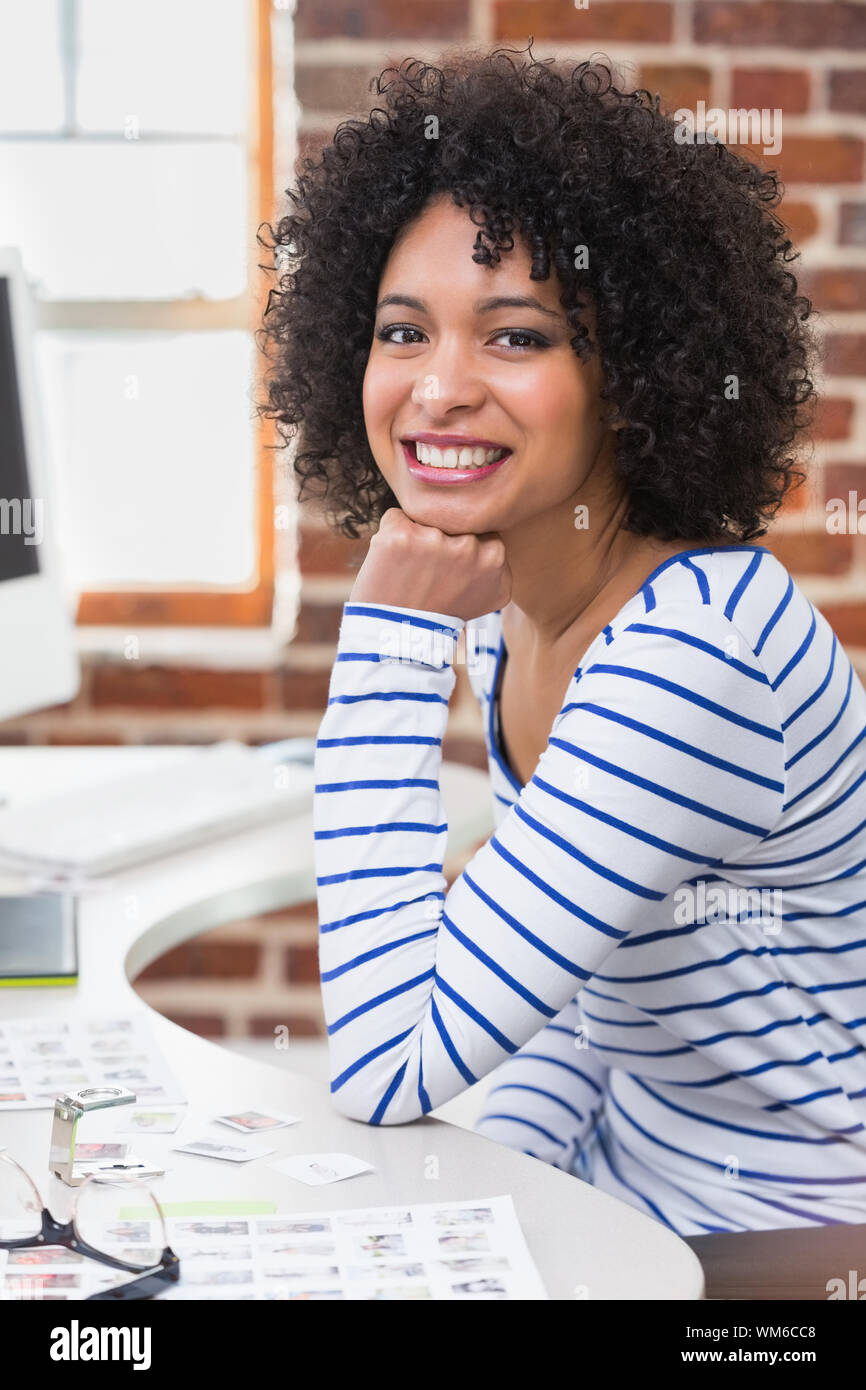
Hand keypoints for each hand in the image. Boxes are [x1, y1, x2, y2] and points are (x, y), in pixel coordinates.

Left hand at [349, 508, 511, 621]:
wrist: (401, 636)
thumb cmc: (444, 613)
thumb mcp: (491, 597)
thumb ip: (501, 566)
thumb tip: (497, 541)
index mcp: (494, 557)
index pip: (479, 528)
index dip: (461, 544)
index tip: (450, 568)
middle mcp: (468, 546)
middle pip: (452, 520)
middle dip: (441, 537)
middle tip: (429, 572)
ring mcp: (433, 539)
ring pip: (424, 517)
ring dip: (416, 536)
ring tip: (410, 570)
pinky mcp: (399, 537)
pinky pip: (394, 518)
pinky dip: (390, 536)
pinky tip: (392, 563)